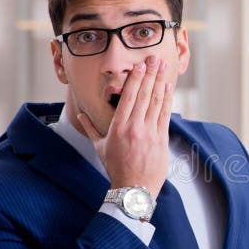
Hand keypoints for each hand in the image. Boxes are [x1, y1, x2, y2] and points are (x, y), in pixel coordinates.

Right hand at [77, 55, 173, 198]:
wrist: (134, 189)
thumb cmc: (116, 168)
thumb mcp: (100, 147)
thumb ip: (92, 128)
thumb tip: (80, 114)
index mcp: (118, 127)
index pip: (128, 97)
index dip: (135, 79)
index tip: (139, 65)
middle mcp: (135, 128)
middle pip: (144, 95)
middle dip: (150, 75)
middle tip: (154, 58)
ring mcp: (150, 134)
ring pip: (156, 103)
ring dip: (160, 83)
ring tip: (162, 68)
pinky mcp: (162, 140)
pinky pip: (165, 115)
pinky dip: (167, 101)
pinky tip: (168, 88)